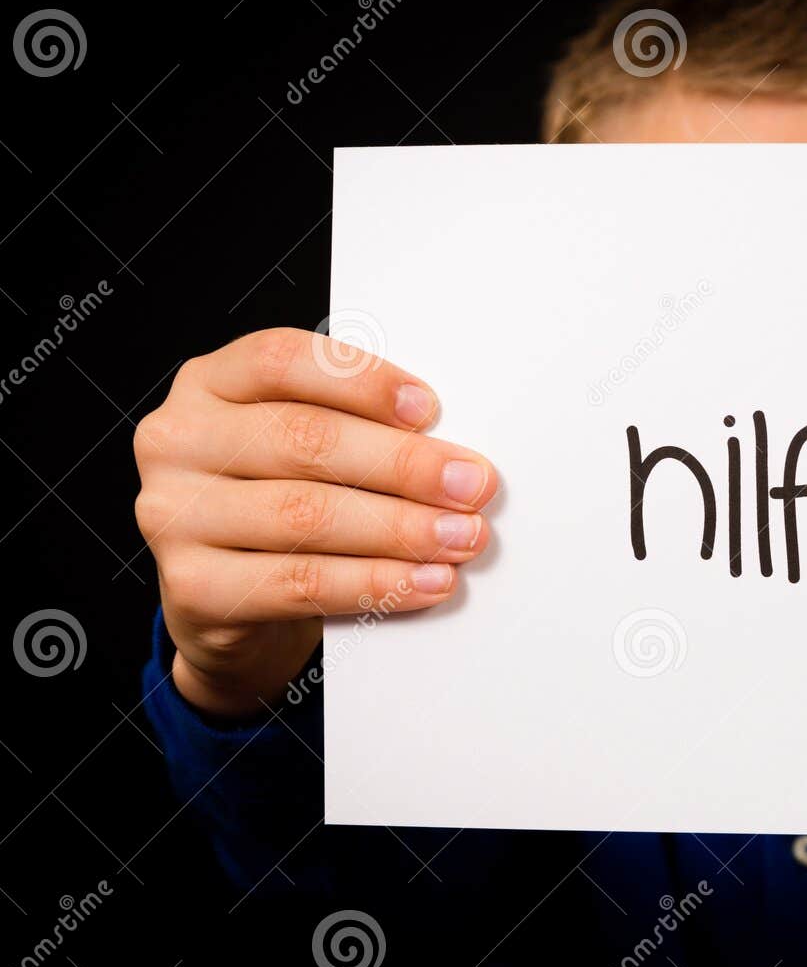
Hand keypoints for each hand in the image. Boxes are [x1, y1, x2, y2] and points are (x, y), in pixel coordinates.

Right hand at [134, 328, 497, 715]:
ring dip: (400, 529)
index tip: (430, 409)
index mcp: (208, 384)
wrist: (225, 606)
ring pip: (306, 515)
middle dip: (403, 465)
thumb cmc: (281, 505)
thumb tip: (453, 452)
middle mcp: (177, 441)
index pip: (281, 360)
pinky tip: (427, 582)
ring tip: (461, 538)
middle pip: (304, 440)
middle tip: (472, 486)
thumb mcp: (302, 451)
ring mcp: (173, 515)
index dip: (361, 381)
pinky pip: (301, 583)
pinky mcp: (190, 587)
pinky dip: (376, 582)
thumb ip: (354, 429)